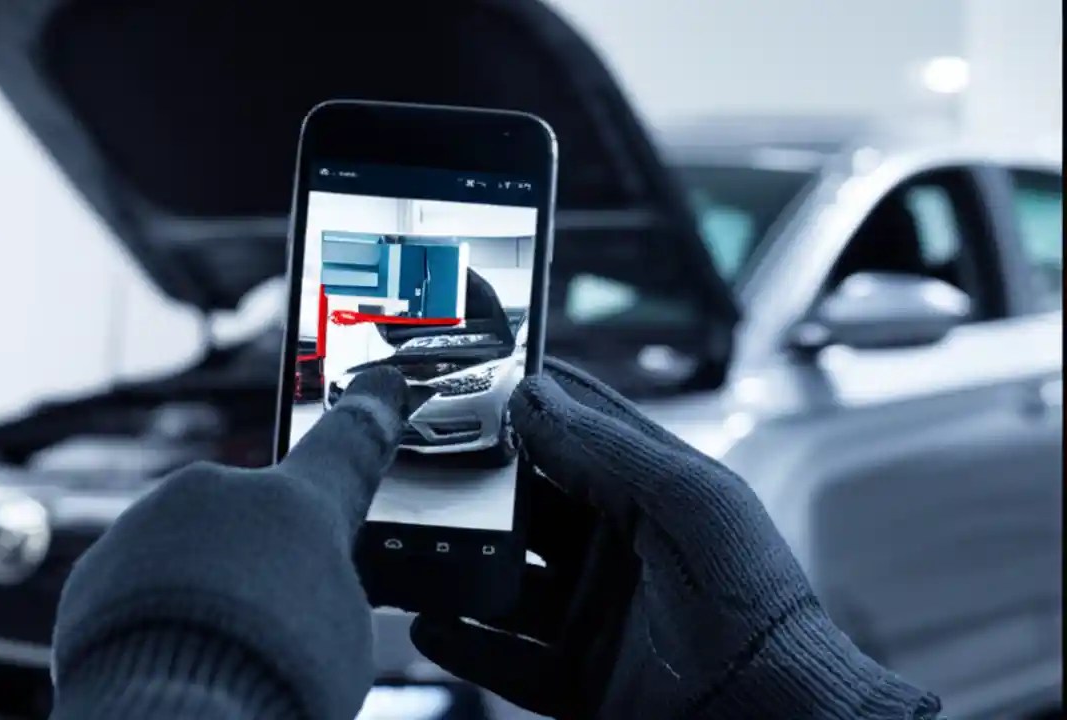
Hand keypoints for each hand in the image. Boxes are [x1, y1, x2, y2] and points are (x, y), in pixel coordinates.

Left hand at [53, 367, 408, 719]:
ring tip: (213, 652)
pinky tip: (167, 656)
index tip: (380, 383)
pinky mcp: (97, 567)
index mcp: (302, 503)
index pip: (347, 446)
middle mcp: (223, 494)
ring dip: (202, 589)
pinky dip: (150, 615)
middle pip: (255, 518)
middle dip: (261, 560)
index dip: (370, 413)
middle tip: (269, 626)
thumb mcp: (344, 634)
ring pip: (190, 549)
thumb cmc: (275, 680)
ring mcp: (153, 524)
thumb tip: (300, 585)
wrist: (174, 714)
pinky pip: (137, 583)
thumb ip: (327, 584)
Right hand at [411, 358, 939, 719]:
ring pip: (505, 578)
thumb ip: (609, 449)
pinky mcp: (578, 676)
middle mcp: (618, 548)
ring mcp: (596, 613)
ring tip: (412, 542)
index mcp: (653, 492)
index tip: (464, 380)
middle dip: (475, 483)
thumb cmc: (756, 612)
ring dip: (460, 562)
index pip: (578, 427)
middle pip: (527, 502)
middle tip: (418, 462)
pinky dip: (466, 641)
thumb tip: (534, 394)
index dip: (526, 401)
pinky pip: (505, 657)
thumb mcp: (688, 507)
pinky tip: (431, 623)